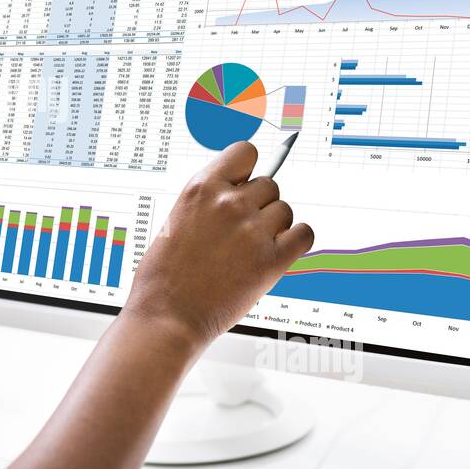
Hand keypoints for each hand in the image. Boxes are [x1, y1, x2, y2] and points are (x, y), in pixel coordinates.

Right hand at [125, 141, 313, 349]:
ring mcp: (252, 230)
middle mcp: (229, 203)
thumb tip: (239, 190)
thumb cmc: (165, 276)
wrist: (167, 316)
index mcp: (201, 188)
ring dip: (275, 226)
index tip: (244, 181)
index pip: (245, 152)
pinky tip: (278, 253)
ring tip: (250, 249)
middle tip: (241, 230)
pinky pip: (304, 234)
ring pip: (285, 210)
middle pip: (269, 184)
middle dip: (259, 204)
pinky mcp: (272, 259)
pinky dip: (295, 242)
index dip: (247, 169)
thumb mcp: (176, 220)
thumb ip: (208, 201)